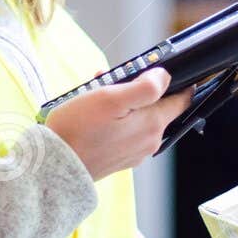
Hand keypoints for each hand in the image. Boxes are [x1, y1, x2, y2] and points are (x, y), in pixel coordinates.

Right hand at [45, 67, 195, 182]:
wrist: (54, 167)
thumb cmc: (79, 129)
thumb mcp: (111, 98)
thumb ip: (145, 87)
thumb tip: (165, 77)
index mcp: (153, 125)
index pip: (182, 100)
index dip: (178, 81)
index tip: (162, 69)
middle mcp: (149, 142)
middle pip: (157, 107)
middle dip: (140, 88)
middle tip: (116, 77)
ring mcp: (135, 152)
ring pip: (139, 117)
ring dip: (124, 101)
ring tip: (97, 89)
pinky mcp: (119, 158)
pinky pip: (126, 130)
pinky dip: (116, 117)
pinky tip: (94, 110)